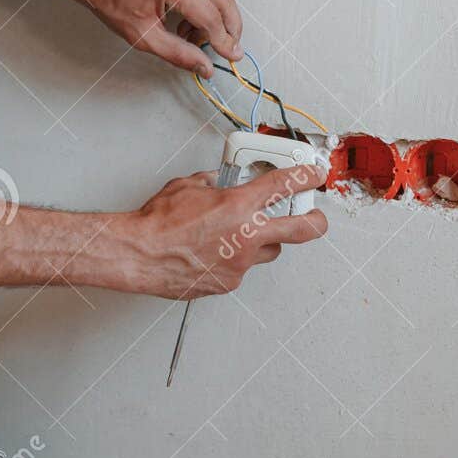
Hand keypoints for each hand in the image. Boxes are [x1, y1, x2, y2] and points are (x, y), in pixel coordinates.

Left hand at [52, 0, 241, 75]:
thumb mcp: (141, 34)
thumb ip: (177, 53)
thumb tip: (203, 65)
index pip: (211, 18)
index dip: (224, 41)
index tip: (232, 55)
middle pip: (225, 0)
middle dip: (230, 28)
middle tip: (226, 47)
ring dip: (217, 16)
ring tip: (194, 35)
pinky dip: (207, 1)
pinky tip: (189, 17)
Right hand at [107, 164, 328, 298]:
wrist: (140, 255)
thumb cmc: (158, 223)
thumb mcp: (187, 187)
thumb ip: (210, 183)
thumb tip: (216, 183)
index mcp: (238, 205)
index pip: (284, 185)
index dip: (305, 177)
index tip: (313, 175)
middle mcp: (246, 235)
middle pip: (302, 229)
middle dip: (316, 221)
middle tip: (317, 216)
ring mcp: (240, 262)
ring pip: (270, 251)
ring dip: (266, 241)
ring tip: (249, 234)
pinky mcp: (229, 282)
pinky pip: (242, 268)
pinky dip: (234, 259)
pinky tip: (215, 252)